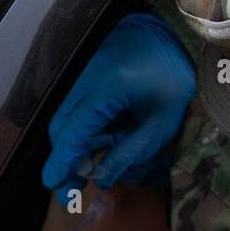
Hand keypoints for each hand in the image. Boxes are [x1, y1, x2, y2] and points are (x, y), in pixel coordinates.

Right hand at [42, 13, 196, 195]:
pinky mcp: (86, 76)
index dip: (63, 159)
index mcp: (110, 86)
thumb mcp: (162, 122)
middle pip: (63, 126)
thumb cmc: (175, 79)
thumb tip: (102, 178)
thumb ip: (132, 151)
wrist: (174, 39)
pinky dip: (84, 131)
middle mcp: (88, 77)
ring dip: (75, 147)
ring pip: (68, 118)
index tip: (54, 184)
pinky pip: (79, 108)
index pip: (76, 129)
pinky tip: (100, 145)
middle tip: (72, 191)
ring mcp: (84, 74)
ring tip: (87, 173)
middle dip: (65, 159)